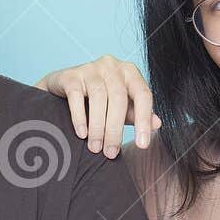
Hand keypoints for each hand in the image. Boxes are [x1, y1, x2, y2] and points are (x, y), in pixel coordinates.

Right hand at [35, 54, 160, 158]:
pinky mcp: (71, 75)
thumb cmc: (95, 97)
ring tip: (95, 148)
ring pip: (99, 98)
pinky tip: (82, 134)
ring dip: (98, 127)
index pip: (143, 94)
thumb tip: (157, 124)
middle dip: (115, 129)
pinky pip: (77, 97)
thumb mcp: (119, 106)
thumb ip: (135, 114)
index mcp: (130, 73)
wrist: (62, 87)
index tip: (142, 145)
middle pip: (119, 99)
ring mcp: (91, 68)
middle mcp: (112, 66)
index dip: (144, 120)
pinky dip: (80, 117)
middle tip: (110, 153)